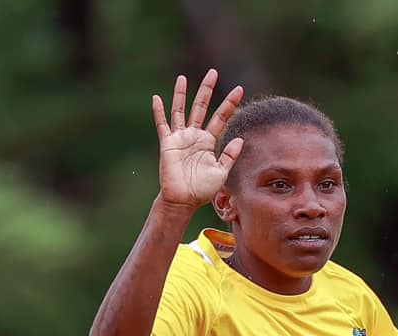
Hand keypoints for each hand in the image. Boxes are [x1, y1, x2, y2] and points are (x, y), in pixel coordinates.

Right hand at [154, 70, 245, 209]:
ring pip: (181, 110)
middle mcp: (194, 136)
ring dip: (182, 94)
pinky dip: (159, 112)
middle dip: (207, 90)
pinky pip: (162, 125)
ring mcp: (180, 138)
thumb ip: (229, 155)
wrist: (183, 200)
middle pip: (201, 107)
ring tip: (183, 78)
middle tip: (213, 72)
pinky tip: (157, 98)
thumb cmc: (202, 190)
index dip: (230, 103)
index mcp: (208, 142)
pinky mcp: (168, 144)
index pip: (221, 117)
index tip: (240, 89)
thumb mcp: (221, 172)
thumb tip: (240, 138)